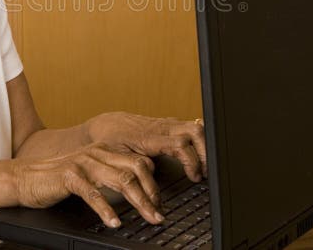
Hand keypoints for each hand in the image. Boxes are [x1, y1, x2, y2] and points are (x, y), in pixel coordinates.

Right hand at [11, 142, 162, 227]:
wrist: (24, 178)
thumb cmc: (57, 179)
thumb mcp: (89, 174)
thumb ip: (110, 175)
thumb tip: (139, 189)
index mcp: (105, 150)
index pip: (140, 161)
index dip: (154, 184)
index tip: (160, 204)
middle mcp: (98, 152)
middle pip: (136, 169)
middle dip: (152, 194)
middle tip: (160, 214)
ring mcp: (84, 162)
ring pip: (122, 180)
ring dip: (140, 203)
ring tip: (149, 219)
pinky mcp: (70, 175)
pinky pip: (94, 194)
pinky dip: (107, 210)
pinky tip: (115, 222)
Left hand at [86, 112, 206, 181]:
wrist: (105, 124)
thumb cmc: (110, 141)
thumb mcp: (119, 159)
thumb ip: (137, 170)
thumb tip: (153, 188)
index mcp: (150, 137)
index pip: (180, 143)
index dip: (192, 161)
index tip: (194, 176)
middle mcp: (162, 127)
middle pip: (195, 131)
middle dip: (205, 152)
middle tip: (206, 173)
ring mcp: (166, 124)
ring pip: (195, 127)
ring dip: (204, 146)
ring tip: (204, 168)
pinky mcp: (168, 125)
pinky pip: (190, 128)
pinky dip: (198, 142)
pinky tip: (199, 156)